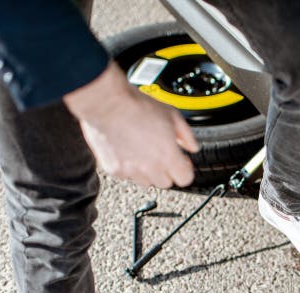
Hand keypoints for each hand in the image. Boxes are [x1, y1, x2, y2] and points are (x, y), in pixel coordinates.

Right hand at [63, 62, 198, 187]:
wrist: (106, 103)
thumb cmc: (136, 105)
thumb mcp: (172, 115)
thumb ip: (186, 135)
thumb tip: (193, 147)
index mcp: (168, 155)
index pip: (185, 179)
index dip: (185, 169)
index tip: (181, 161)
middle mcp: (150, 167)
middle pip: (166, 183)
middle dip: (167, 171)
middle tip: (162, 155)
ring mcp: (131, 170)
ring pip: (147, 182)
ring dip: (149, 172)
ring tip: (144, 152)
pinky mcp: (114, 169)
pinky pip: (128, 176)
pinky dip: (130, 168)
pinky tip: (129, 151)